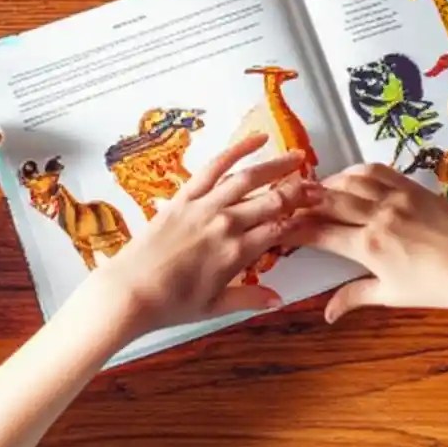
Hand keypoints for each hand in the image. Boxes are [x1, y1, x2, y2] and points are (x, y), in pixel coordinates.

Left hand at [87, 134, 319, 334]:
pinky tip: (256, 139)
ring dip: (277, 166)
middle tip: (319, 187)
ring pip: (249, 179)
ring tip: (298, 158)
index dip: (302, 219)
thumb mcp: (214, 307)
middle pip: (272, 201)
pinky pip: (215, 166)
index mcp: (237, 254)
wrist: (128, 292)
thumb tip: (276, 300)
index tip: (316, 212)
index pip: (280, 230)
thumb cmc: (168, 304)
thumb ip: (248, 299)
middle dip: (300, 192)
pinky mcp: (184, 196)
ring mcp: (204, 206)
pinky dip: (237, 149)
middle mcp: (225, 225)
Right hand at [289, 163, 447, 323]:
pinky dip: (355, 171)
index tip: (279, 228)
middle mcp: (378, 217)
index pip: (320, 233)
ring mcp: (395, 198)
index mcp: (369, 247)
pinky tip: (347, 178)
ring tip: (314, 190)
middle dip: (303, 201)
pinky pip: (376, 171)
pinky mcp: (411, 187)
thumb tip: (326, 314)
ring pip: (349, 181)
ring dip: (327, 183)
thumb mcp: (390, 295)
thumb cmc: (434, 286)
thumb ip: (353, 297)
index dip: (295, 229)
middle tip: (288, 203)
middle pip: (328, 201)